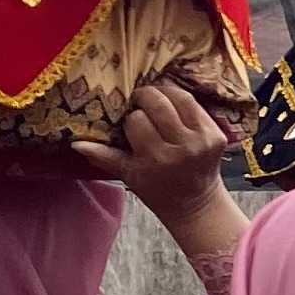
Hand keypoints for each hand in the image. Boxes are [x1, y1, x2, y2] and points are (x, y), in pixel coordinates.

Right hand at [76, 81, 248, 270]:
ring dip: (164, 92)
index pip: (137, 120)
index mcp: (156, 158)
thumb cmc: (156, 188)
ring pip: (181, 98)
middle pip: (159, 104)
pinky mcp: (218, 135)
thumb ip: (104, 156)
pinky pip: (198, 107)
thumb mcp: (128, 174)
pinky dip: (182, 102)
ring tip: (155, 97)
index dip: (131, 117)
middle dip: (145, 97)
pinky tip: (173, 105)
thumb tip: (76, 143)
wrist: (194, 202)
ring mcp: (203, 140)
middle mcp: (181, 147)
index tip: (129, 121)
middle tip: (139, 101)